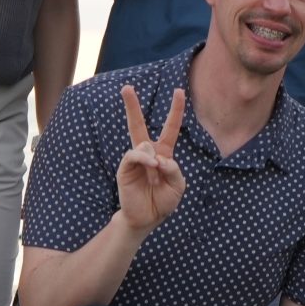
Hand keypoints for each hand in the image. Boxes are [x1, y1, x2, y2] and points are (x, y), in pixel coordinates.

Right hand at [115, 84, 187, 230]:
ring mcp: (135, 160)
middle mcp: (148, 153)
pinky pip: (133, 155)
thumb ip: (174, 170)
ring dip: (153, 158)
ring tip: (155, 174)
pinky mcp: (125, 168)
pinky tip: (151, 167)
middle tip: (126, 87)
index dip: (176, 109)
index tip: (179, 90)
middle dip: (131, 105)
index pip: (170, 127)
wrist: (147, 218)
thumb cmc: (163, 201)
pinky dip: (144, 159)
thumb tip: (158, 158)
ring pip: (143, 144)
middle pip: (137, 124)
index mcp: (163, 153)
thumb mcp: (178, 185)